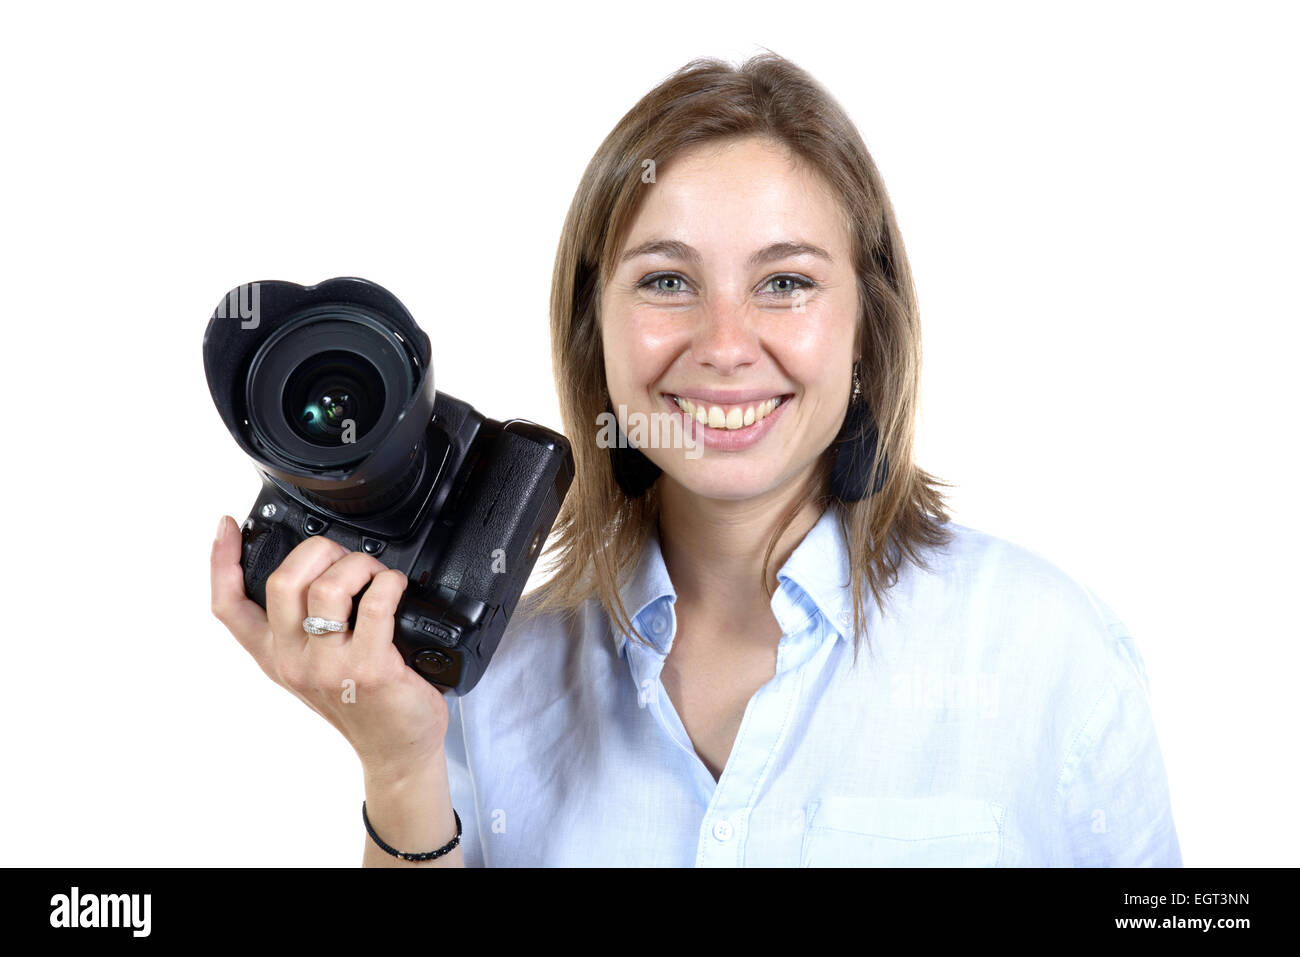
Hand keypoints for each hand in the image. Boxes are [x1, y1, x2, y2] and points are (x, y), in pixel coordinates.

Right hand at [209, 515, 449, 776]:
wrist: (396, 752)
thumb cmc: (364, 704)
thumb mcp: (316, 668)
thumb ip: (303, 628)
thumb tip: (316, 570)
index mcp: (275, 656)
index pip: (228, 607)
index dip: (221, 562)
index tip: (226, 526)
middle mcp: (294, 661)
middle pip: (282, 581)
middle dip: (318, 551)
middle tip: (344, 557)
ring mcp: (329, 667)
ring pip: (327, 587)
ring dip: (358, 565)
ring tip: (375, 575)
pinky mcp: (369, 669)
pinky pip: (376, 603)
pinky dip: (389, 583)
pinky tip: (396, 589)